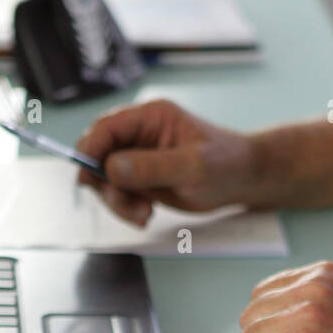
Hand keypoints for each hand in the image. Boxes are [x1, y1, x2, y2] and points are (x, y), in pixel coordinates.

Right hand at [74, 98, 257, 225]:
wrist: (244, 179)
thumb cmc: (227, 165)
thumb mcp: (193, 168)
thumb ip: (151, 167)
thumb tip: (111, 168)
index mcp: (150, 117)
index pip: (106, 128)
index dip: (90, 151)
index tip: (88, 178)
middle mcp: (139, 133)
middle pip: (99, 155)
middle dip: (106, 185)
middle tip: (130, 208)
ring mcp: (138, 156)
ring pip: (105, 179)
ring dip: (117, 202)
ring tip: (144, 215)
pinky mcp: (141, 178)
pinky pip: (118, 193)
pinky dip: (126, 208)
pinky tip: (145, 215)